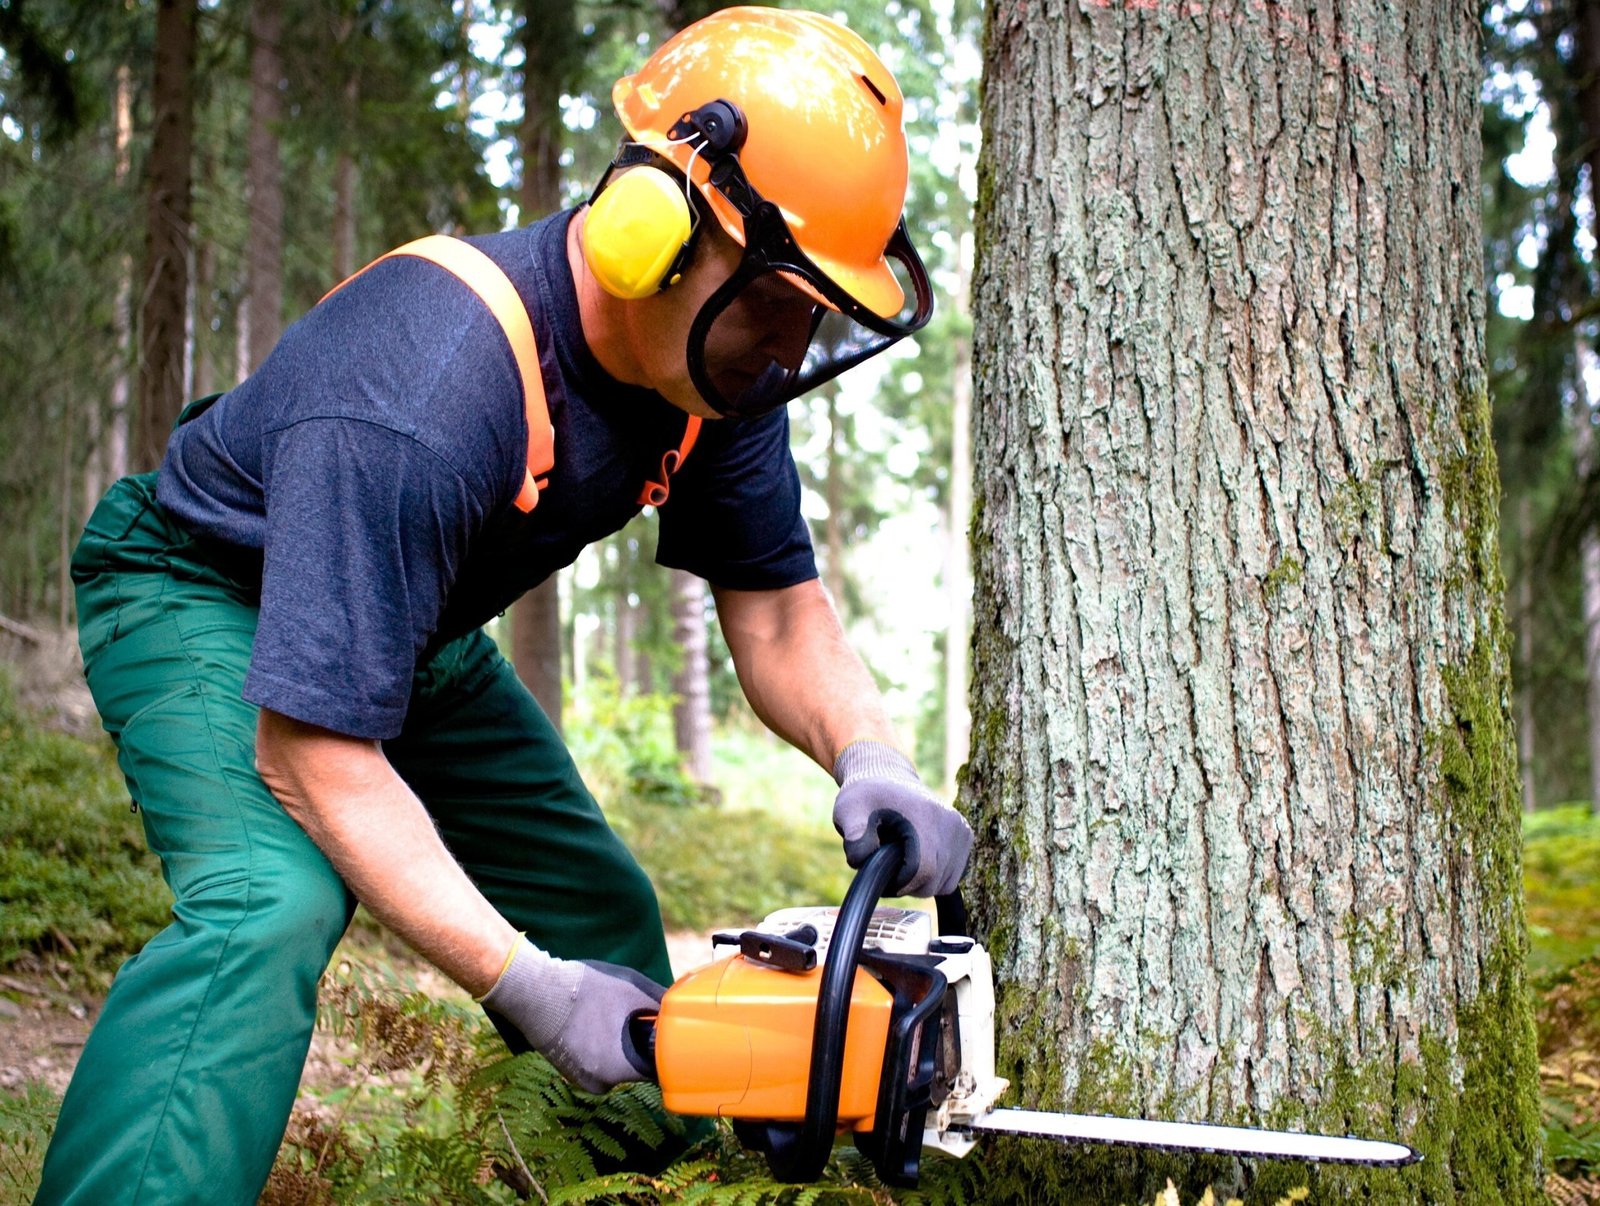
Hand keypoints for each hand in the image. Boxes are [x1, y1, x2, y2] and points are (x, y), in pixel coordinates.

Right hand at [480, 939, 662, 1092]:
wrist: (534, 991)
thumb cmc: (586, 987)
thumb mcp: (632, 986)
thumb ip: (660, 1001)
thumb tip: (677, 1009)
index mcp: (621, 1068)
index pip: (656, 1072)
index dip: (663, 1054)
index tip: (663, 1036)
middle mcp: (601, 1083)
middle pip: (634, 1069)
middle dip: (638, 1047)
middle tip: (635, 1020)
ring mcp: (580, 1081)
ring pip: (614, 1067)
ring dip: (617, 1048)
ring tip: (609, 1019)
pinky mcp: (567, 1072)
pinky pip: (594, 1064)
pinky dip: (598, 1049)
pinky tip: (592, 1025)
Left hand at [831, 741, 972, 897]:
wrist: (887, 775)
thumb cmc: (866, 795)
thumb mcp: (849, 810)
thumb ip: (854, 837)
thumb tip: (862, 860)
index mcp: (926, 817)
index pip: (923, 871)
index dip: (898, 882)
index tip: (880, 871)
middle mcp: (951, 823)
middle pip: (934, 881)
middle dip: (906, 884)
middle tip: (886, 865)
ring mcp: (961, 830)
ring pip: (945, 884)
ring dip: (920, 882)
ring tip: (900, 860)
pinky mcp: (965, 836)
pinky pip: (952, 876)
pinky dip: (934, 876)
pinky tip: (916, 858)